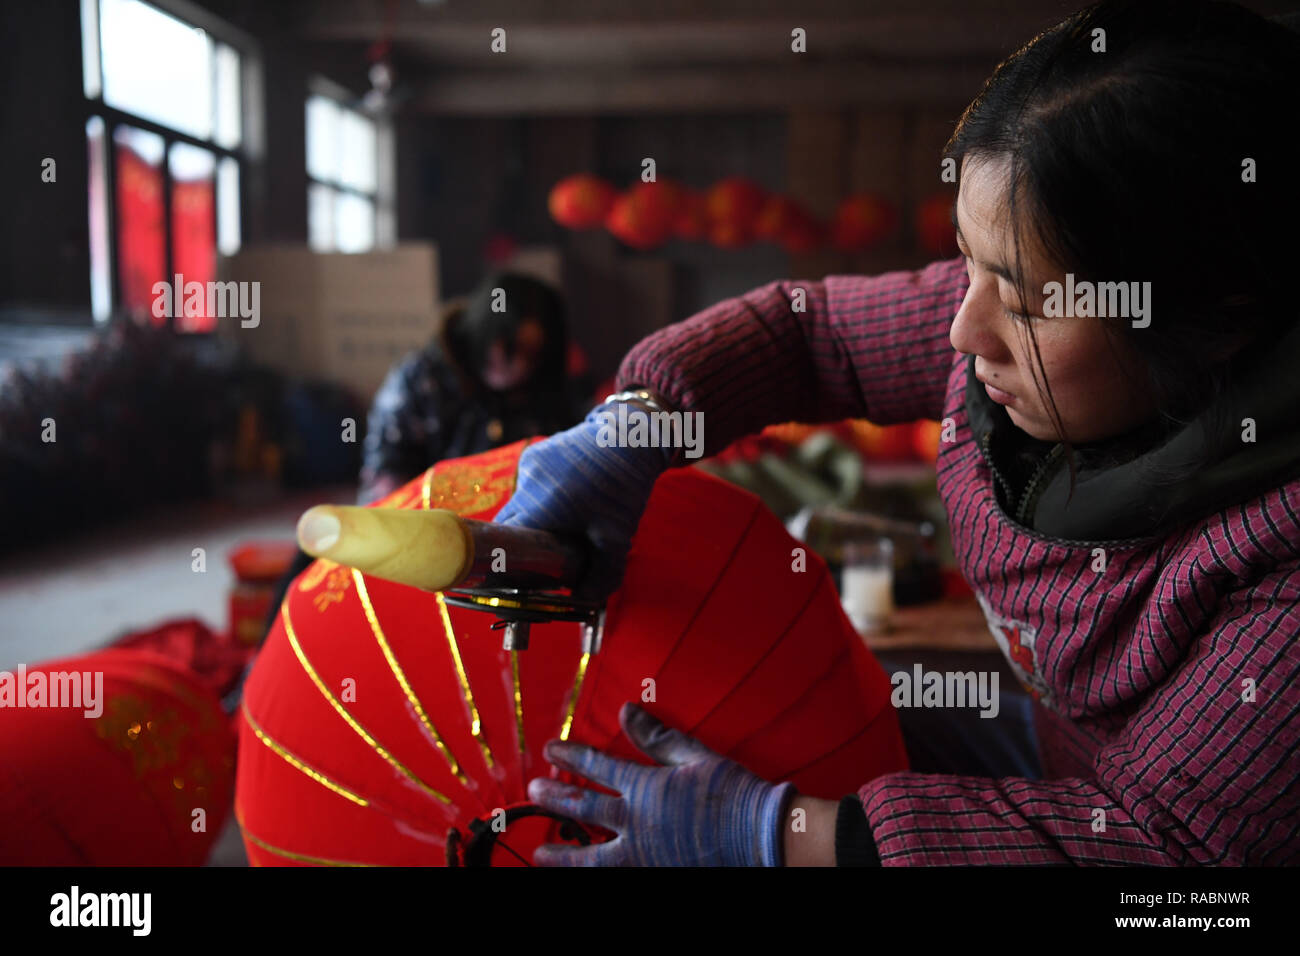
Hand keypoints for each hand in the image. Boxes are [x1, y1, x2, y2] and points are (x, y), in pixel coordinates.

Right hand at [495, 402, 672, 598]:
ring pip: (518, 504)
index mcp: (542, 505)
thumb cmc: (624, 486)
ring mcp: (528, 465)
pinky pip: (527, 485)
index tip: (519, 571)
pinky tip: (567, 496)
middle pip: (509, 523)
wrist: (630, 436)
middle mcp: (528, 483)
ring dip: (534, 517)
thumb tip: (585, 599)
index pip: (507, 541)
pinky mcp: (534, 454)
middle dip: (523, 541)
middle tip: (546, 553)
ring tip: (566, 520)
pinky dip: (540, 497)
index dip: (509, 560)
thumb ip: (602, 574)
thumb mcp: (617, 536)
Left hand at [527, 702, 795, 865]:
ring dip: (562, 853)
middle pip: (584, 808)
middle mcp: (637, 822)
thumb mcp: (695, 757)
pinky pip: (614, 875)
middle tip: (533, 791)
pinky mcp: (653, 873)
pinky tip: (582, 874)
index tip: (550, 750)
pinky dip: (593, 874)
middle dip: (554, 798)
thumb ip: (656, 737)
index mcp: (646, 787)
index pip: (596, 767)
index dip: (570, 756)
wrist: (763, 837)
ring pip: (590, 856)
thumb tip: (627, 712)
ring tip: (540, 852)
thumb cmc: (733, 794)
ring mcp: (642, 854)